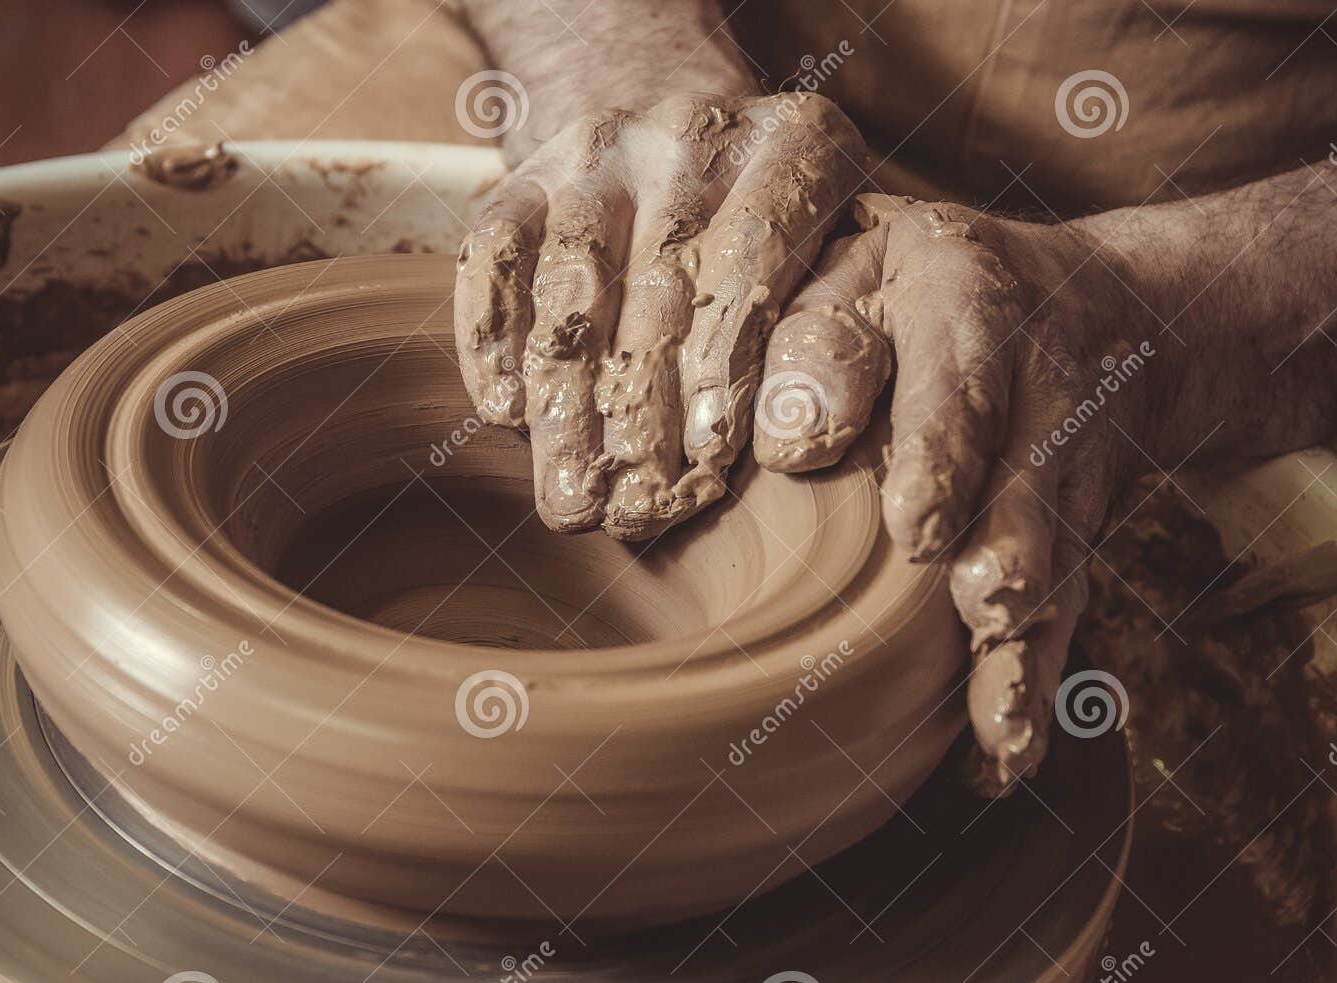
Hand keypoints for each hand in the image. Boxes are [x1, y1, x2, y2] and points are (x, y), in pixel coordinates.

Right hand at [454, 92, 866, 538]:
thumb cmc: (792, 227)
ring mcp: (600, 149)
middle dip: (641, 417)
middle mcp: (693, 134)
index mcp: (795, 145)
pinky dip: (491, 335)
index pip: (752, 262)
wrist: (686, 114)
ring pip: (574, 281)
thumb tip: (801, 430)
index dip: (723, 371)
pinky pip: (496, 254)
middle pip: (659, 288)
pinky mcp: (526, 172)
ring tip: (569, 493)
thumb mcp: (845, 250)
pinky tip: (503, 409)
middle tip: (631, 514)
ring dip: (565, 400)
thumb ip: (834, 327)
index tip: (707, 468)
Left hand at [754, 194, 1176, 793]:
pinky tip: (999, 766)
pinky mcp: (1074, 552)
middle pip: (1027, 485)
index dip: (927, 441)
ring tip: (996, 729)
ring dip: (1026, 652)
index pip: (954, 382)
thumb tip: (784, 441)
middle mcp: (1034, 406)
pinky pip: (1063, 624)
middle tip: (984, 606)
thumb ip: (820, 336)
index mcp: (967, 313)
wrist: (1100, 314)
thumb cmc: (924, 291)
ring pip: (1055, 573)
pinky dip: (1036, 696)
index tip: (896, 511)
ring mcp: (1065, 487)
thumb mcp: (868, 266)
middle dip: (1007, 549)